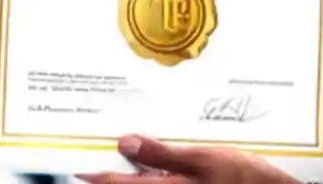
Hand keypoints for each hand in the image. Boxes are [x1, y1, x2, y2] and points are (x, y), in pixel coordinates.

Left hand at [78, 135, 298, 183]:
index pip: (115, 183)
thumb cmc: (247, 182)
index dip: (92, 172)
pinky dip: (152, 174)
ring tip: (126, 151)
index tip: (75, 160)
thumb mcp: (206, 160)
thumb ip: (163, 154)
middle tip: (96, 151)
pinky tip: (152, 163)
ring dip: (131, 172)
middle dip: (111, 169)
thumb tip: (126, 142)